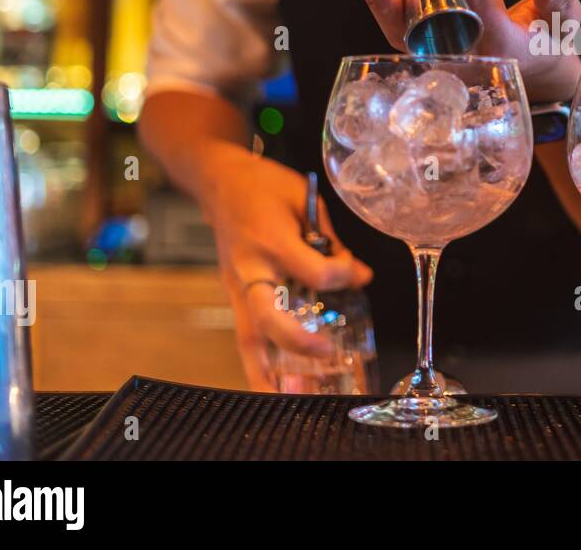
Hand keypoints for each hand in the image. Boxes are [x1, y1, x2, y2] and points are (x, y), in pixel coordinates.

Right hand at [202, 145, 372, 390]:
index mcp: (270, 238)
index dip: (341, 275)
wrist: (219, 183)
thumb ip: (332, 240)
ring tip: (297, 397)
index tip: (356, 273)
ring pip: (250, 338)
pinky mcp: (234, 297)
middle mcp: (249, 269)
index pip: (311, 270)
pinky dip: (259, 366)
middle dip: (297, 339)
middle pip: (268, 316)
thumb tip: (361, 276)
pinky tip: (276, 388)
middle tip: (327, 351)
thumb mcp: (306, 199)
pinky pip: (246, 337)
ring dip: (271, 372)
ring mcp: (237, 287)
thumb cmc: (265, 187)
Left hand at [356, 0, 580, 103]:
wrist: (528, 79)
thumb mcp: (562, 26)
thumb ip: (561, 2)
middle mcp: (460, 49)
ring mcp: (436, 49)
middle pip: (420, 6)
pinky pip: (395, 19)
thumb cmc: (547, 46)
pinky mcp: (422, 44)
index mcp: (499, 42)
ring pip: (398, 14)